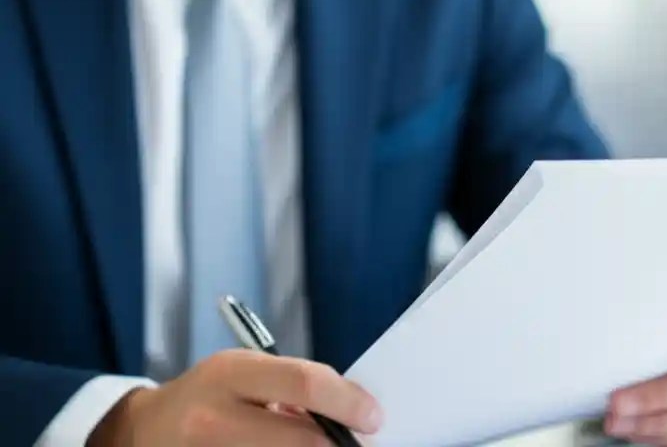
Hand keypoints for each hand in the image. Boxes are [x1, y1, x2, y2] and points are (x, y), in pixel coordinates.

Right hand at [88, 349, 382, 446]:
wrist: (146, 431)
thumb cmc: (212, 398)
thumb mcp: (244, 375)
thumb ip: (294, 387)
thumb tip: (354, 412)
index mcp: (230, 373)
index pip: (305, 382)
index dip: (348, 402)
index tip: (373, 416)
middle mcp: (213, 417)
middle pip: (301, 439)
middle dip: (337, 443)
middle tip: (354, 443)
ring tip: (318, 444)